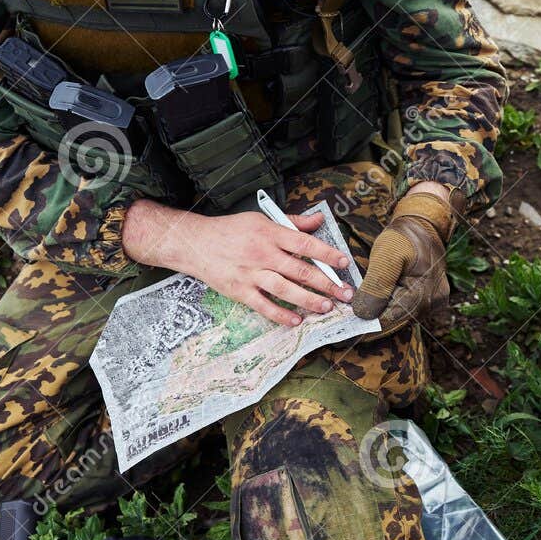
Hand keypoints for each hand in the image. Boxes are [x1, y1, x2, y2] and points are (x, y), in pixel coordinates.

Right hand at [122, 199, 353, 326]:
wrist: (194, 243)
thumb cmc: (231, 230)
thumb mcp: (261, 219)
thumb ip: (292, 222)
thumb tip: (319, 220)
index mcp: (270, 234)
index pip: (305, 244)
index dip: (327, 254)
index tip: (344, 263)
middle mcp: (262, 254)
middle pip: (300, 271)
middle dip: (327, 284)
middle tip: (345, 293)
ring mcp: (251, 274)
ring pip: (285, 290)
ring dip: (308, 300)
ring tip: (326, 307)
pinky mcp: (240, 291)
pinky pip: (263, 305)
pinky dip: (280, 315)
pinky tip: (296, 320)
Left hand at [352, 186, 455, 327]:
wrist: (423, 225)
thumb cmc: (404, 237)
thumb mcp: (386, 256)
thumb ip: (376, 286)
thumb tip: (362, 314)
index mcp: (422, 294)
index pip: (388, 321)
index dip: (363, 325)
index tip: (341, 325)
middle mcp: (431, 304)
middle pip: (394, 322)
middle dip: (369, 321)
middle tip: (342, 320)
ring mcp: (433, 304)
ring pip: (399, 317)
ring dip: (377, 314)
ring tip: (353, 311)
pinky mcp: (428, 300)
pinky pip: (404, 309)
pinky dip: (387, 307)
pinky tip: (371, 303)